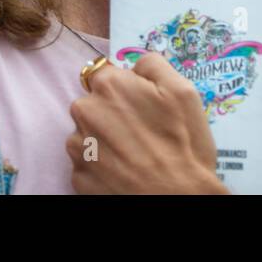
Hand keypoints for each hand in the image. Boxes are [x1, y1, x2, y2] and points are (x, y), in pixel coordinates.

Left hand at [67, 53, 225, 193]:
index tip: (141, 104)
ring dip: (105, 138)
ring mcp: (78, 146)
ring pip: (89, 132)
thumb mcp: (183, 91)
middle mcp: (85, 112)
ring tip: (135, 153)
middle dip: (113, 112)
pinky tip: (125, 170)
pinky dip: (102, 164)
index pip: (105, 74)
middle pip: (94, 102)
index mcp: (109, 85)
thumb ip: (153, 64)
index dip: (125, 88)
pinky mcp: (77, 176)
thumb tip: (135, 63)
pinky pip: (87, 161)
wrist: (176, 198)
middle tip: (141, 131)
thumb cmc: (183, 145)